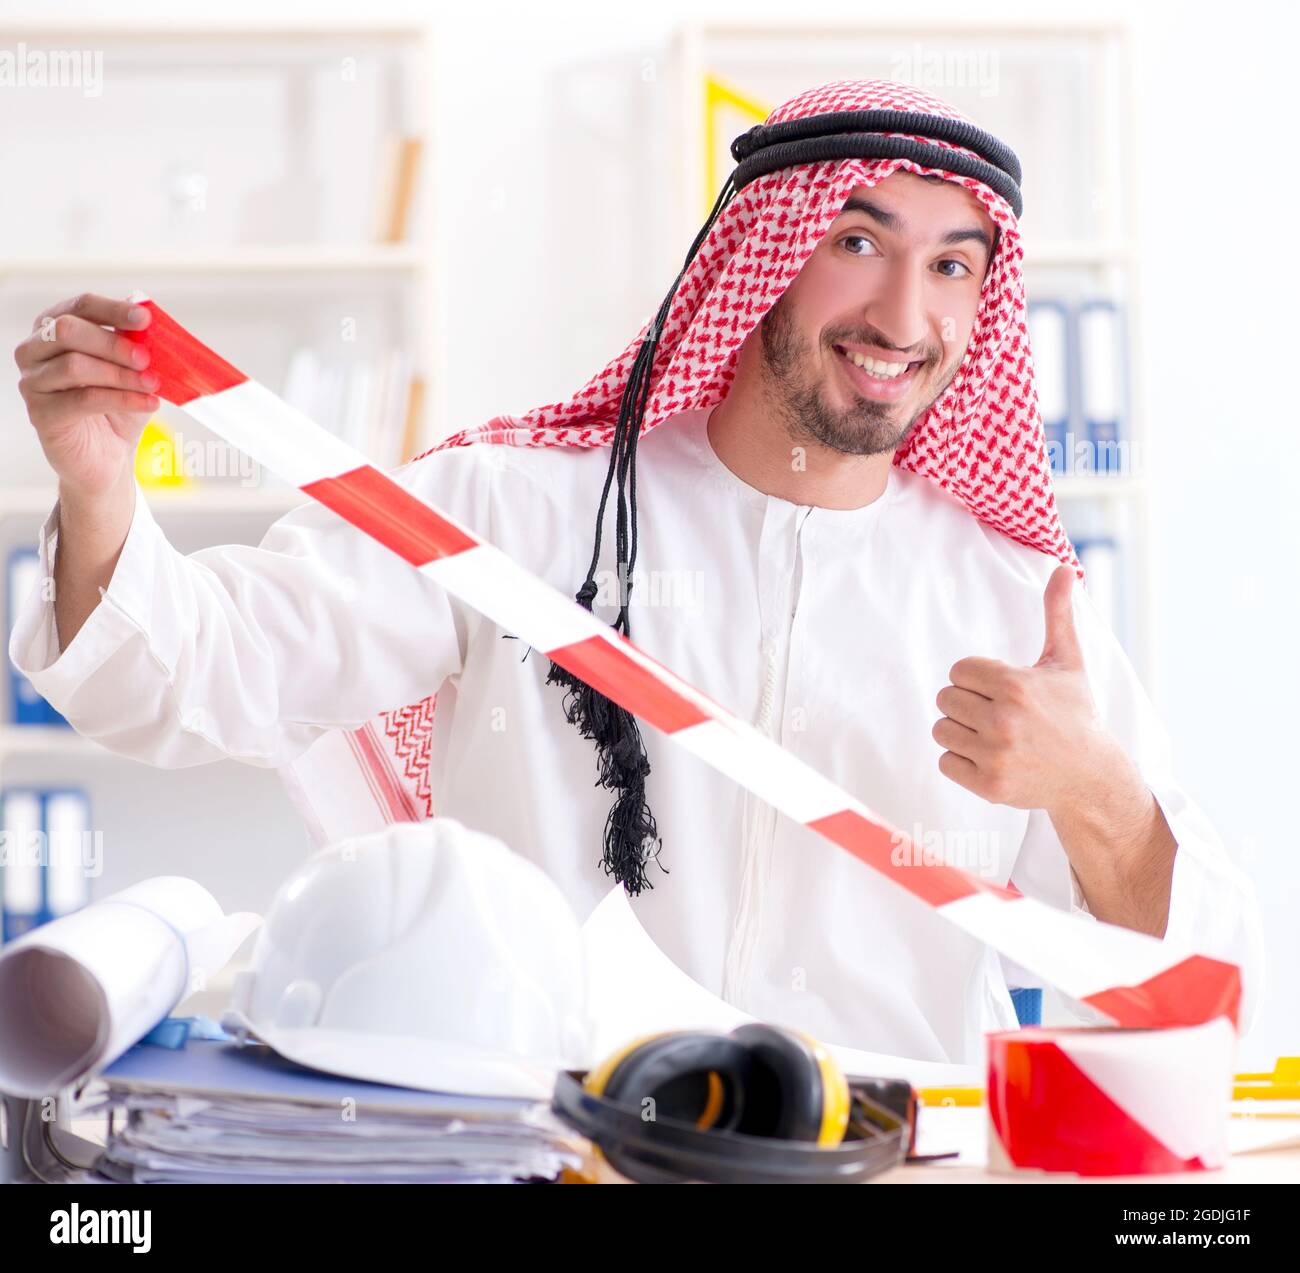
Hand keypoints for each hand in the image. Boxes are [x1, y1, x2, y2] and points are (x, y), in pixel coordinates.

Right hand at [14, 294, 159, 501]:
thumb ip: (135, 342)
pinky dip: (122, 399)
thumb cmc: (118, 408)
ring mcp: (33, 382)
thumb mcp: (133, 371)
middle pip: (68, 330)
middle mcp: (35, 351)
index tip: (144, 318)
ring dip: (121, 374)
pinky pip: (84, 399)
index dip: (113, 309)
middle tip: (147, 358)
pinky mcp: (41, 414)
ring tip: (152, 385)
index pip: (80, 306)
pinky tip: (149, 403)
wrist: (110, 456)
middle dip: (113, 343)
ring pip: (75, 365)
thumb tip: (146, 309)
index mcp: (55, 329)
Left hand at [932, 566, 1120, 814]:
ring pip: (941, 730)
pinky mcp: (988, 785)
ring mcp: (995, 755)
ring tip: (994, 736)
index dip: (976, 679)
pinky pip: (945, 762)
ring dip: (961, 732)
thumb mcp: (1067, 662)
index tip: (1001, 690)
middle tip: (998, 715)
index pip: (957, 671)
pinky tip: (991, 758)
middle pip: (945, 699)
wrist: (1089, 775)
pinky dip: (961, 761)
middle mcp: (1003, 720)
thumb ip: (1058, 614)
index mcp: (1015, 685)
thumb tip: (1065, 568)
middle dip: (967, 704)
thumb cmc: (1074, 713)